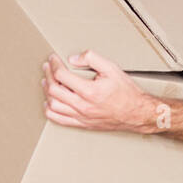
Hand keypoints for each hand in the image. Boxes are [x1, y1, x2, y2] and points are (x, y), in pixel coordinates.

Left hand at [42, 50, 159, 132]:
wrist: (136, 113)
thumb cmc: (126, 93)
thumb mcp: (112, 68)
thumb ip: (92, 59)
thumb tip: (74, 58)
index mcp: (90, 91)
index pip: (62, 75)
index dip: (54, 64)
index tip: (53, 59)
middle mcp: (83, 106)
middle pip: (54, 90)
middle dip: (48, 75)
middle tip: (47, 67)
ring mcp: (81, 116)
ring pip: (53, 106)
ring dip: (46, 92)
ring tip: (47, 82)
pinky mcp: (82, 124)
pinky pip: (59, 120)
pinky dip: (50, 110)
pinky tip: (49, 102)